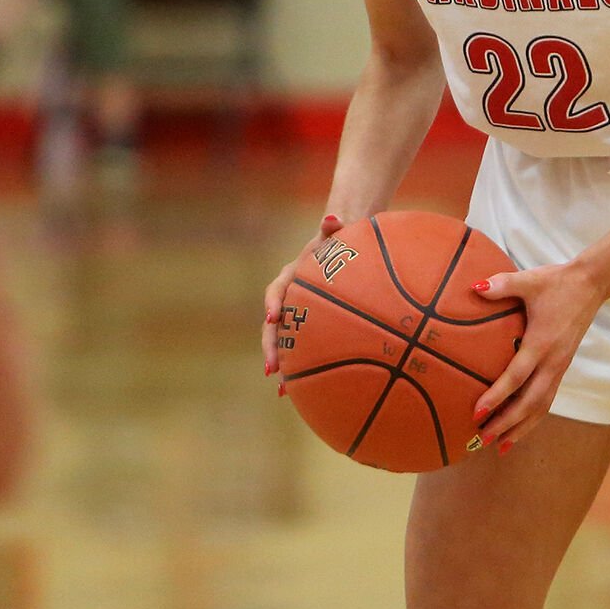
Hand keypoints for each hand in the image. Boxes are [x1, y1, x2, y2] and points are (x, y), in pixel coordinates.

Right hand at [261, 213, 344, 381]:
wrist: (339, 245)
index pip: (276, 290)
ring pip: (282, 340)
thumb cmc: (339, 239)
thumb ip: (333, 225)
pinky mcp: (305, 325)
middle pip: (272, 324)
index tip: (272, 318)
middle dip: (270, 346)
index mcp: (291, 276)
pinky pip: (299, 346)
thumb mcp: (336, 232)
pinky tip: (303, 391)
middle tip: (272, 368)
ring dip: (281, 363)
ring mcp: (294, 313)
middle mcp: (287, 297)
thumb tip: (333, 217)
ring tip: (283, 389)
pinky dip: (300, 366)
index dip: (273, 304)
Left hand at [470, 259, 608, 451]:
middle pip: (530, 402)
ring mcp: (560, 366)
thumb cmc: (557, 282)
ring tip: (501, 446)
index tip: (477, 413)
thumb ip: (502, 284)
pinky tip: (520, 427)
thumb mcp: (529, 280)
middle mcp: (553, 361)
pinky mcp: (563, 366)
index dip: (497, 397)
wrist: (591, 285)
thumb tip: (474, 287)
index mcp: (542, 343)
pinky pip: (548, 399)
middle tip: (483, 438)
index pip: (517, 377)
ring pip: (542, 406)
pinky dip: (533, 417)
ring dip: (521, 427)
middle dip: (507, 423)